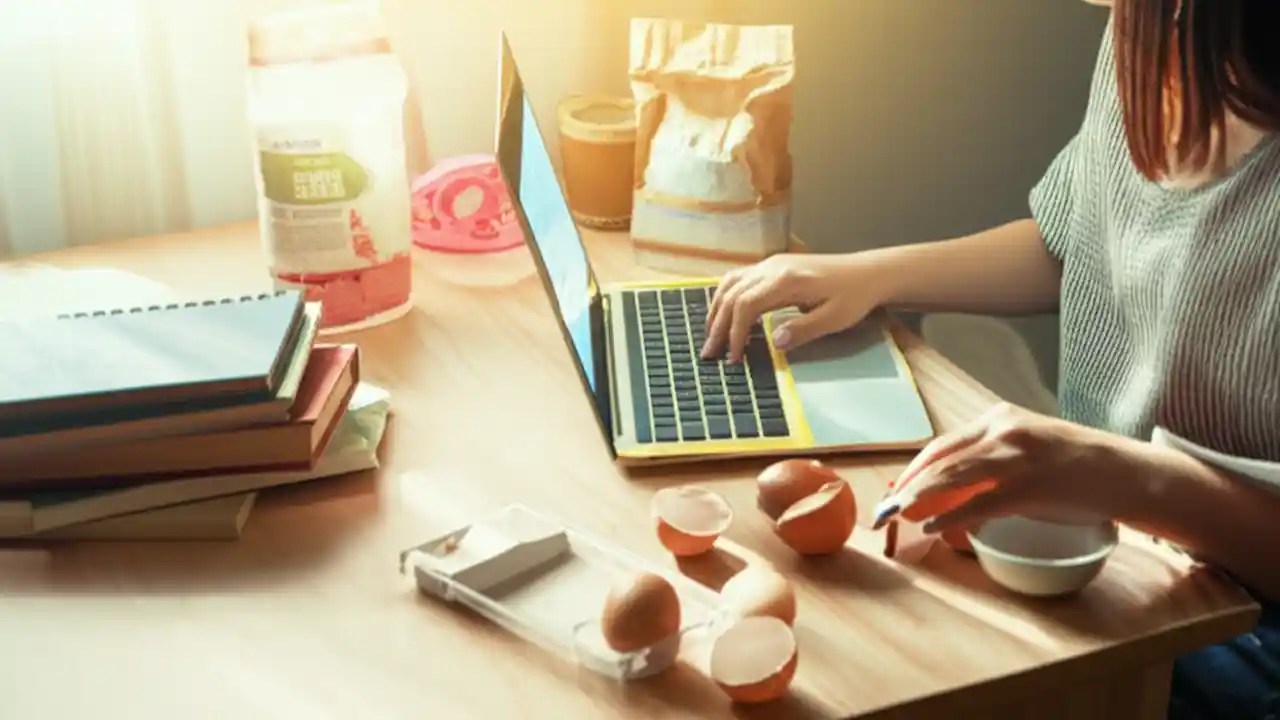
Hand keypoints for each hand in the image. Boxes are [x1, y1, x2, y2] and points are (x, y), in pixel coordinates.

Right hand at [701, 253, 888, 361]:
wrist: (869, 272)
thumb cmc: (855, 297)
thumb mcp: (835, 319)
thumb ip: (804, 330)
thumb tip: (774, 342)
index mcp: (786, 281)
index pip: (745, 306)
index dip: (734, 333)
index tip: (734, 358)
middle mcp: (772, 268)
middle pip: (732, 295)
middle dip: (717, 326)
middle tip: (710, 354)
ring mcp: (771, 264)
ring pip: (730, 284)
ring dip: (717, 310)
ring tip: (711, 335)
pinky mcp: (774, 266)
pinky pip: (739, 279)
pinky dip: (726, 297)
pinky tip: (724, 313)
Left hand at [889, 403, 1140, 533]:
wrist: (1125, 472)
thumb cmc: (1073, 465)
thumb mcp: (1025, 450)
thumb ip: (988, 463)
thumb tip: (946, 492)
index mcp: (998, 419)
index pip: (942, 445)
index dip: (912, 471)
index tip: (892, 491)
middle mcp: (1003, 431)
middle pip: (940, 460)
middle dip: (906, 487)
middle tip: (883, 510)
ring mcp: (1017, 458)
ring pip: (953, 478)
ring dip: (919, 500)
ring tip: (899, 517)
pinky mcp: (1031, 486)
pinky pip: (980, 503)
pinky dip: (951, 517)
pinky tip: (933, 528)